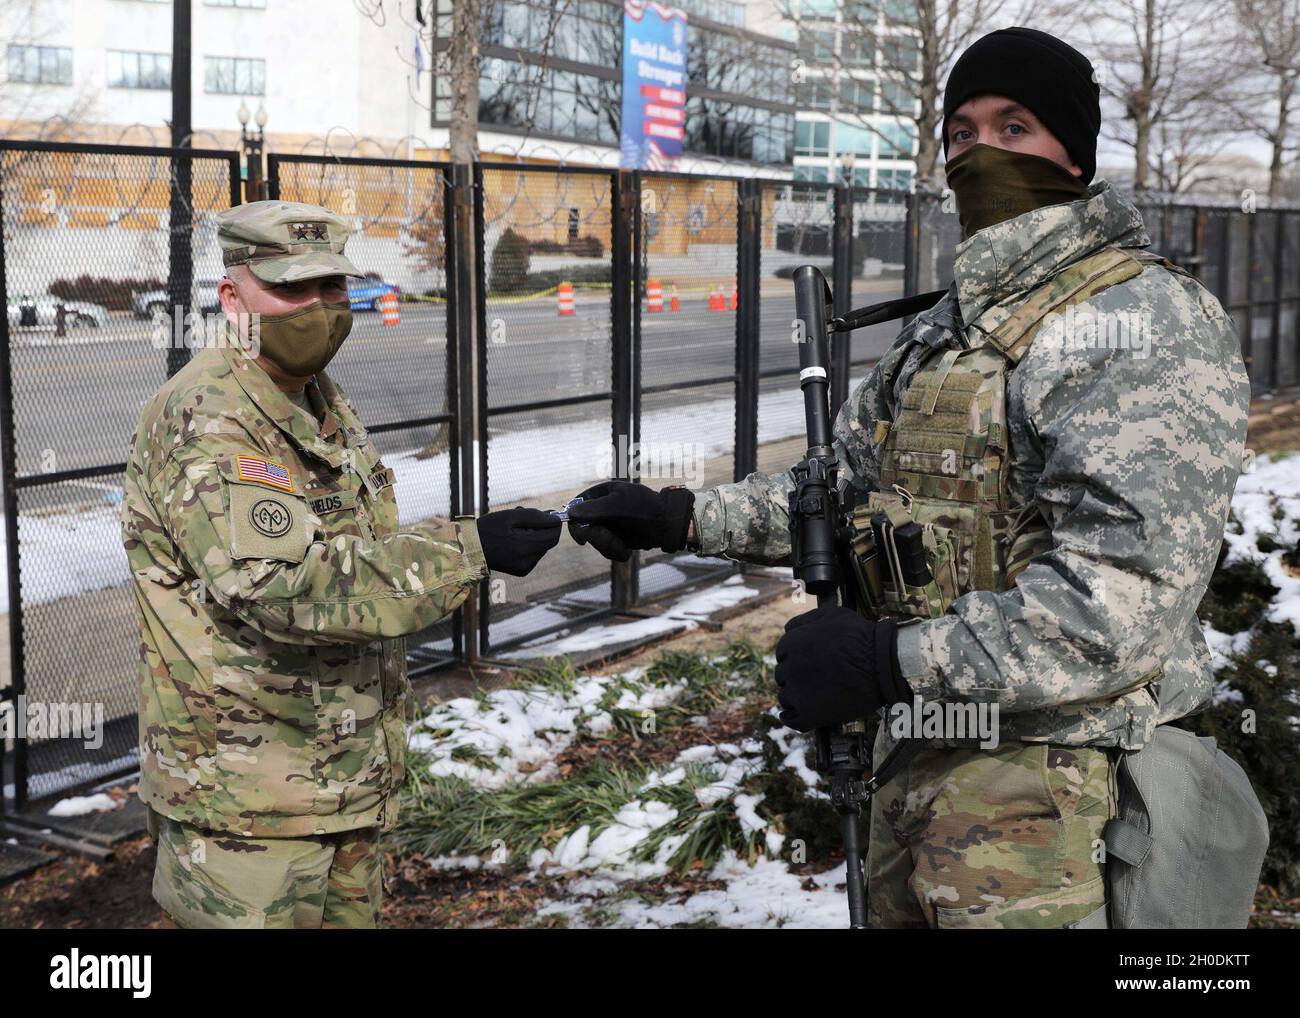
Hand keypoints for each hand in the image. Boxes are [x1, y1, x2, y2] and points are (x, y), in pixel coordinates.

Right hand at [476, 507, 561, 575]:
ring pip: (542, 548)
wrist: (471, 549)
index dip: (554, 523)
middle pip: (549, 542)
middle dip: (543, 529)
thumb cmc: (489, 528)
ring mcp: (525, 568)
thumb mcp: (511, 516)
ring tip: (516, 530)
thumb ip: (536, 516)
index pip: (553, 535)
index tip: (548, 514)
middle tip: (527, 520)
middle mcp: (527, 560)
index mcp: (524, 546)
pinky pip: (534, 555)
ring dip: (535, 537)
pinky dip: (529, 546)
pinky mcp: (522, 571)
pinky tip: (514, 542)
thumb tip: (555, 519)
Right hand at [566, 481, 694, 561]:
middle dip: (598, 538)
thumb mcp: (618, 506)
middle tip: (611, 540)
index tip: (581, 537)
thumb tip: (570, 513)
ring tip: (623, 546)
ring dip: (608, 546)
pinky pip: (606, 549)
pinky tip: (626, 550)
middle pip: (584, 527)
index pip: (577, 506)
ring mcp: (608, 524)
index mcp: (601, 494)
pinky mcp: (615, 538)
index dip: (575, 522)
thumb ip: (594, 509)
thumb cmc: (645, 509)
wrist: (667, 525)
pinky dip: (615, 551)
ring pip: (595, 541)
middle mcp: (602, 509)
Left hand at [773, 607, 909, 731]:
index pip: (782, 654)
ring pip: (786, 697)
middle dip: (797, 676)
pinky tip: (803, 713)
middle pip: (783, 675)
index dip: (796, 658)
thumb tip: (786, 629)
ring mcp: (797, 693)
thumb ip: (804, 620)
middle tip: (817, 679)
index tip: (810, 662)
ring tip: (817, 695)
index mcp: (791, 644)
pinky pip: (791, 719)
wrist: (883, 664)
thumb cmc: (860, 637)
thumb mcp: (832, 614)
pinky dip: (793, 717)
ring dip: (796, 696)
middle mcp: (789, 668)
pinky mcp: (809, 715)